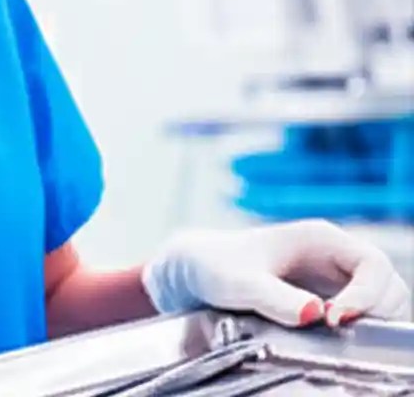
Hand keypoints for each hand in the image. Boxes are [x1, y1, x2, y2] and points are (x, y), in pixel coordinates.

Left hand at [142, 219, 411, 327]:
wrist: (190, 272)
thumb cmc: (212, 266)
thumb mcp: (236, 282)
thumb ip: (273, 297)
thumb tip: (316, 313)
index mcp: (319, 238)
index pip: (373, 264)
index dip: (367, 294)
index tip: (335, 319)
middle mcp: (332, 257)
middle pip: (387, 285)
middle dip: (376, 311)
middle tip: (339, 333)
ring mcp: (331, 279)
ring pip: (379, 302)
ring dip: (369, 322)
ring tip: (333, 337)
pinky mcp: (324, 300)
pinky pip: (358, 316)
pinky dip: (355, 330)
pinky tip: (327, 340)